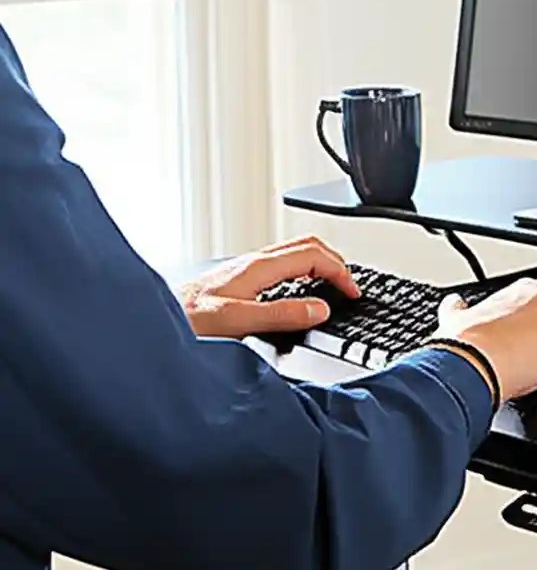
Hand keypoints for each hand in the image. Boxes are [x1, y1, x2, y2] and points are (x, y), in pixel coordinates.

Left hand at [181, 236, 360, 337]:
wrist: (150, 323)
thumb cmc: (183, 321)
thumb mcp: (236, 322)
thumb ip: (280, 314)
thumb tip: (319, 309)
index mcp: (257, 267)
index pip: (313, 254)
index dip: (340, 271)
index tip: (353, 293)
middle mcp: (252, 263)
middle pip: (307, 246)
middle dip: (335, 262)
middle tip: (349, 286)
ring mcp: (245, 270)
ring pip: (294, 254)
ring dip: (319, 265)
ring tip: (332, 286)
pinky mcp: (238, 281)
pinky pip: (281, 267)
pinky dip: (302, 274)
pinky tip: (299, 294)